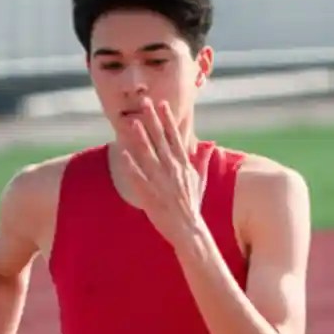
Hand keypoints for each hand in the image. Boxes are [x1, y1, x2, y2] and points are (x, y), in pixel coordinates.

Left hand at [120, 98, 207, 245]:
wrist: (189, 230)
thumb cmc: (193, 205)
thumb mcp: (200, 180)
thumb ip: (202, 161)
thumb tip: (210, 144)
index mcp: (184, 166)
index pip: (176, 137)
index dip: (168, 119)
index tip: (163, 103)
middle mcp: (173, 170)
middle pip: (161, 141)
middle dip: (153, 121)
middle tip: (145, 103)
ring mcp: (162, 182)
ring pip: (149, 156)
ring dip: (141, 138)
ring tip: (133, 122)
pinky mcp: (151, 195)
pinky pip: (139, 178)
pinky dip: (132, 166)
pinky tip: (123, 154)